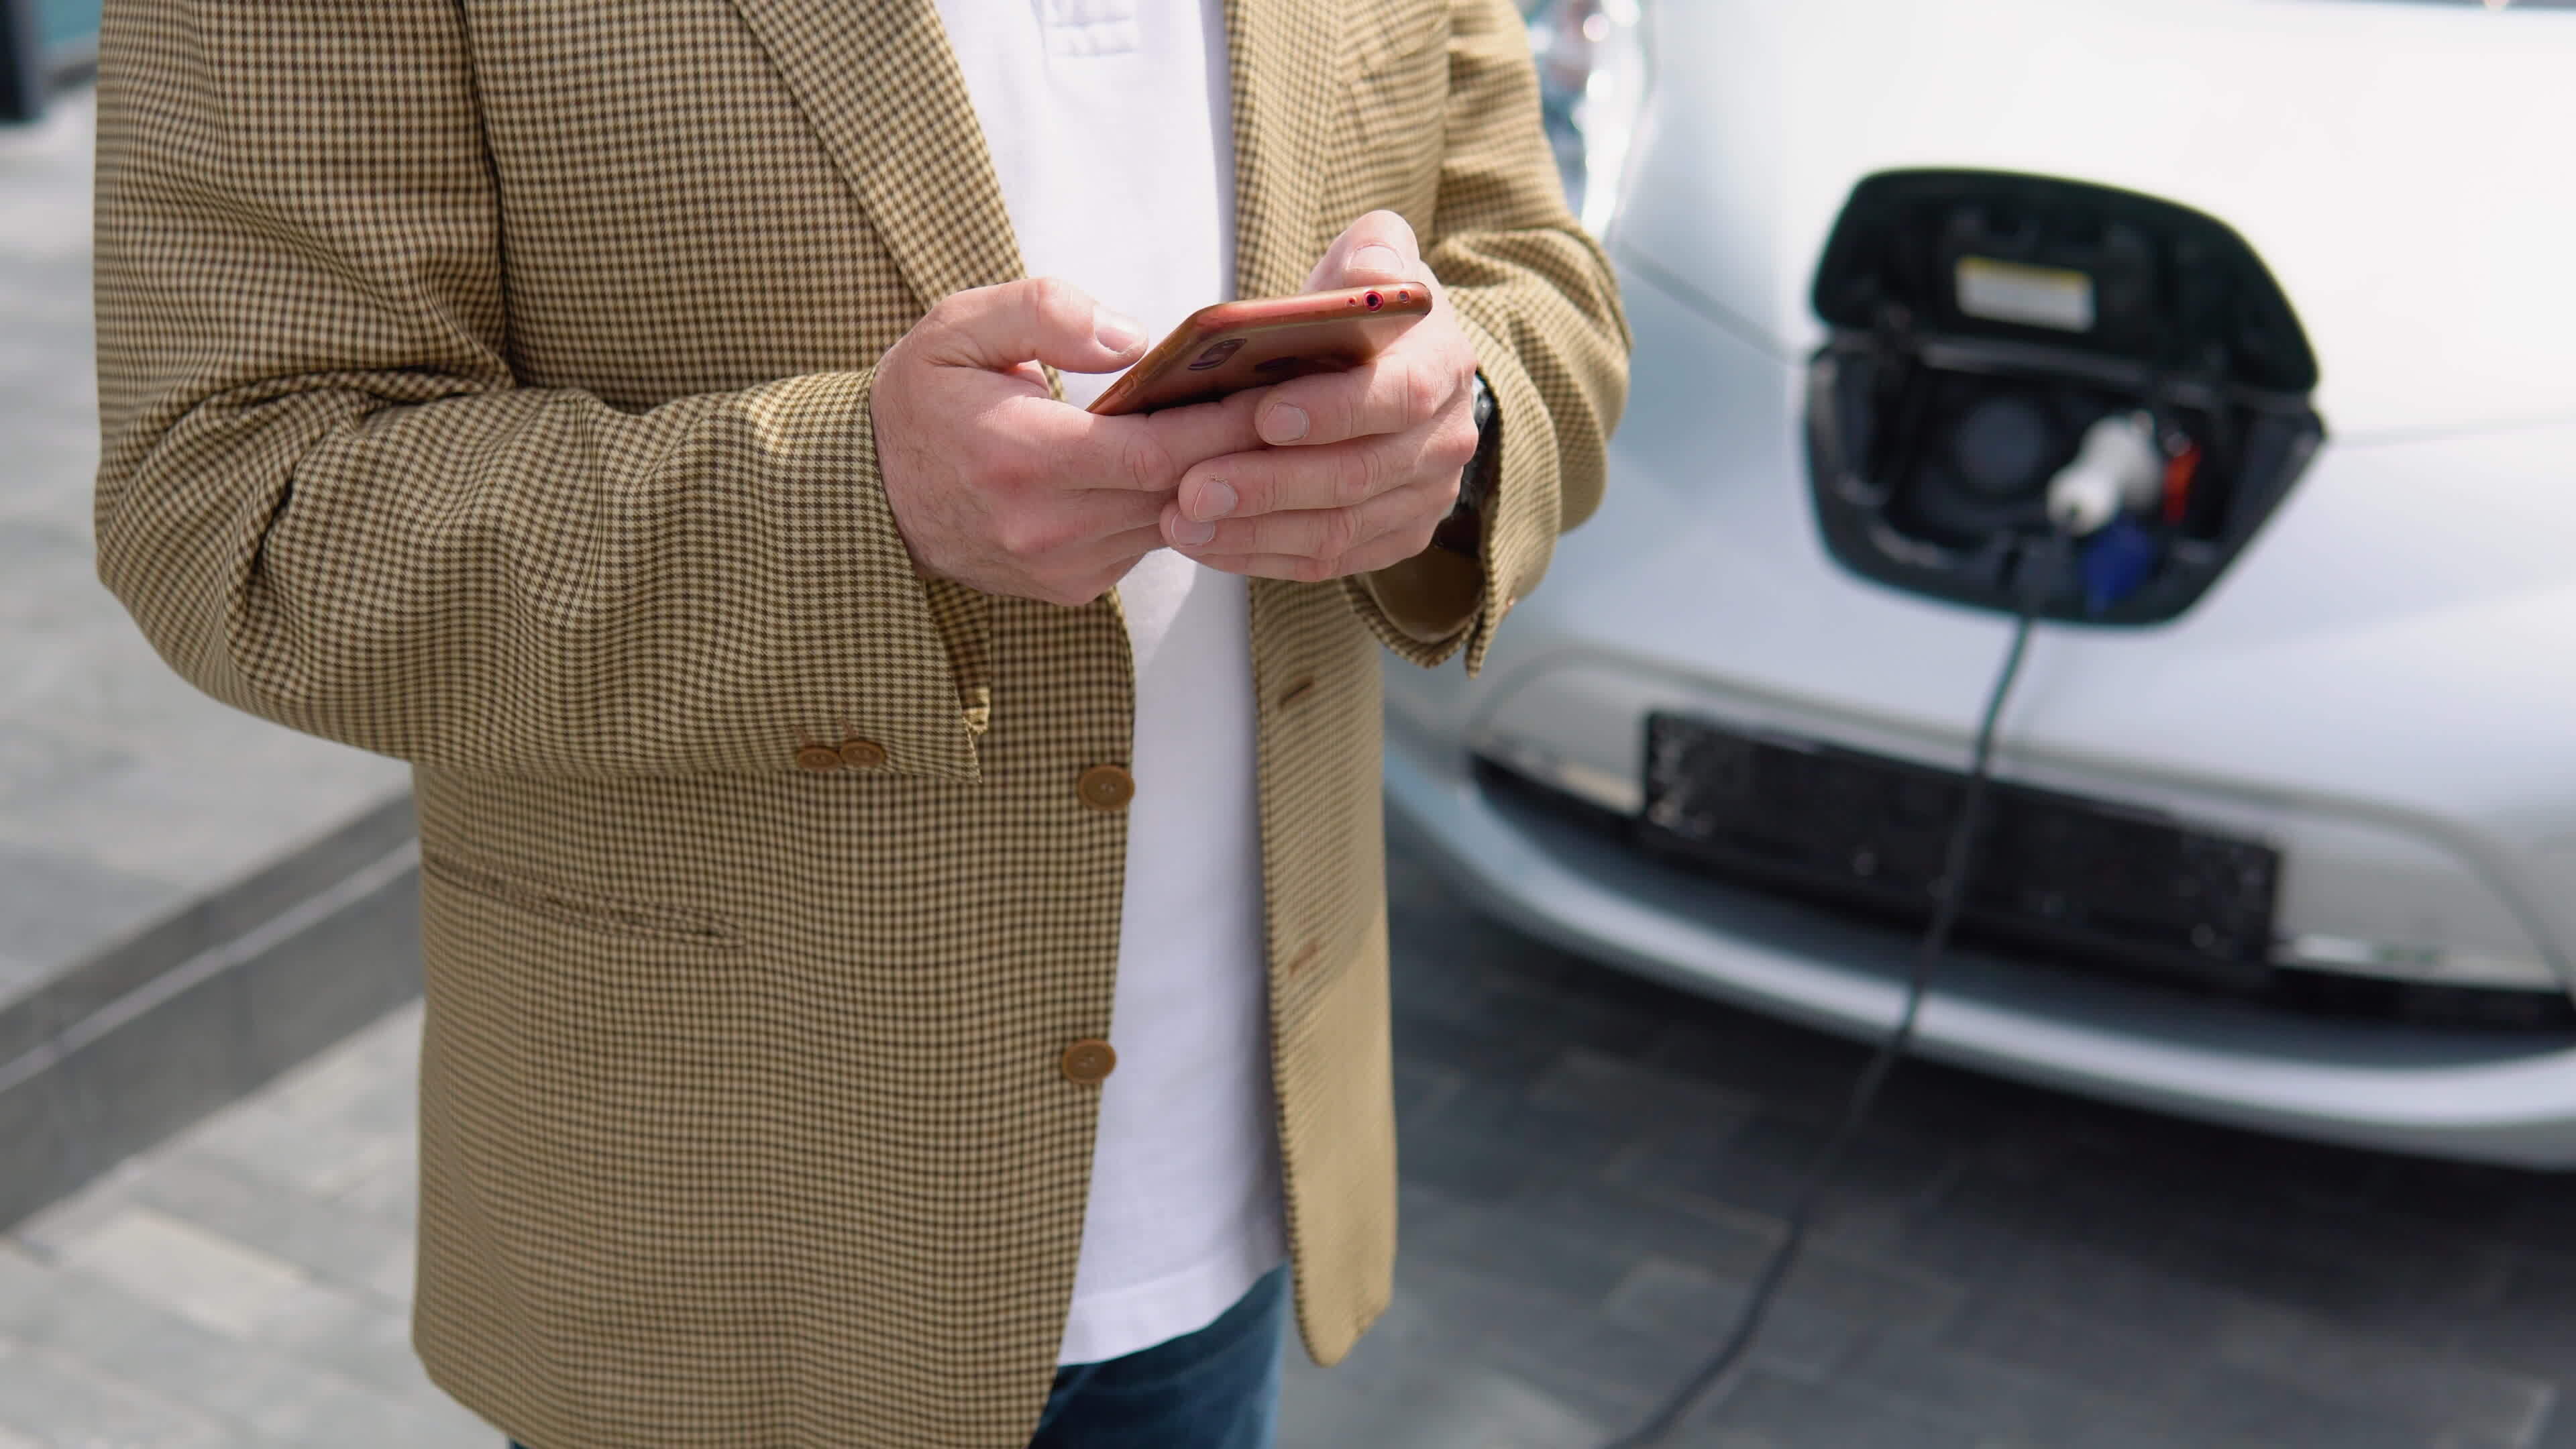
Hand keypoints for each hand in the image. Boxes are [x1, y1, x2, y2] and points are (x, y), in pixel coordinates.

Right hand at [872, 277, 1265, 605]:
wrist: (868, 493)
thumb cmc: (920, 398)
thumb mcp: (958, 327)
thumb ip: (1045, 314)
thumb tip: (1133, 338)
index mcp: (1021, 459)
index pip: (1153, 453)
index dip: (1223, 427)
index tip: (1278, 393)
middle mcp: (1045, 527)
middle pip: (1176, 493)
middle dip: (1240, 451)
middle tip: (1296, 405)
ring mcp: (1060, 567)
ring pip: (1170, 523)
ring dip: (1214, 480)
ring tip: (1258, 426)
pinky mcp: (1069, 587)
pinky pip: (1144, 542)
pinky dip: (1175, 504)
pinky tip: (1195, 462)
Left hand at [1159, 211, 1481, 581]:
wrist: (1392, 365)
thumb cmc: (1365, 311)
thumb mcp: (1374, 257)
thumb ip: (1374, 251)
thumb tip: (1369, 273)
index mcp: (1444, 366)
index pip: (1398, 397)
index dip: (1333, 411)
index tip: (1263, 415)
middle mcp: (1445, 441)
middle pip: (1355, 476)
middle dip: (1268, 485)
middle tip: (1191, 489)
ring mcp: (1422, 499)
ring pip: (1336, 530)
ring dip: (1252, 530)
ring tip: (1180, 521)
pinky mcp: (1392, 539)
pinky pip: (1325, 561)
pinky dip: (1258, 556)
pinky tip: (1202, 543)